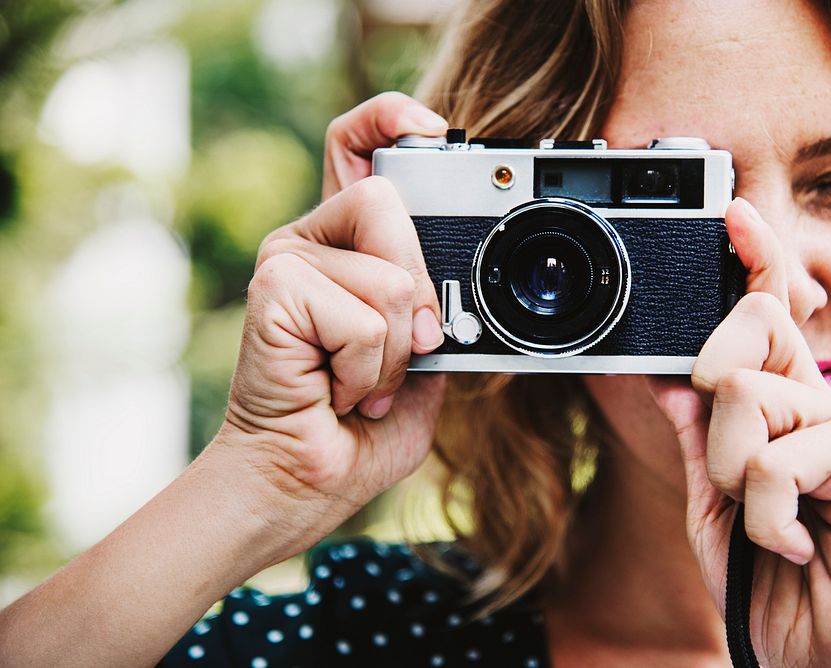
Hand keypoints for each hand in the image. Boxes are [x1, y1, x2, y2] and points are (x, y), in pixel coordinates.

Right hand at [211, 93, 450, 555]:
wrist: (300, 486)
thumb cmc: (356, 433)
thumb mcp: (422, 366)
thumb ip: (434, 313)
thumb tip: (450, 284)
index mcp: (346, 249)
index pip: (356, 148)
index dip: (390, 120)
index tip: (432, 128)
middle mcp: (310, 242)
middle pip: (390, 201)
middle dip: (419, 296)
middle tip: (401, 354)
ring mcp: (286, 260)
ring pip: (390, 275)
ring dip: (396, 352)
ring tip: (360, 384)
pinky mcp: (273, 290)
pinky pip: (364, 316)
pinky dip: (368, 370)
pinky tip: (336, 391)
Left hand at [647, 198, 830, 665]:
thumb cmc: (778, 583)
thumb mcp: (717, 505)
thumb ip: (699, 439)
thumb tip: (668, 378)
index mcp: (778, 409)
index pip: (764, 317)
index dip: (751, 260)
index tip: (732, 213)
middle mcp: (813, 401)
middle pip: (747, 327)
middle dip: (712, 388)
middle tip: (735, 468)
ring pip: (741, 396)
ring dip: (734, 480)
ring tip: (769, 525)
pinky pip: (774, 457)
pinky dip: (764, 517)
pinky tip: (794, 544)